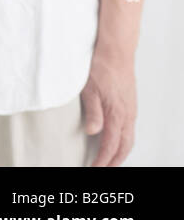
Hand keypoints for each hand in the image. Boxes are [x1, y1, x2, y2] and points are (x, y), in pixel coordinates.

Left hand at [80, 48, 135, 165]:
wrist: (115, 50)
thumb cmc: (100, 66)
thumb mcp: (89, 89)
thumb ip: (93, 112)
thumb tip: (93, 132)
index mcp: (117, 113)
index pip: (111, 144)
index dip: (103, 159)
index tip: (94, 168)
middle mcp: (127, 114)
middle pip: (124, 145)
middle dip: (114, 160)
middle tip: (103, 169)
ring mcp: (130, 108)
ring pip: (129, 137)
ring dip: (120, 150)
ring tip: (109, 159)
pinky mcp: (129, 102)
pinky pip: (129, 126)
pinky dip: (123, 138)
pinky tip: (116, 137)